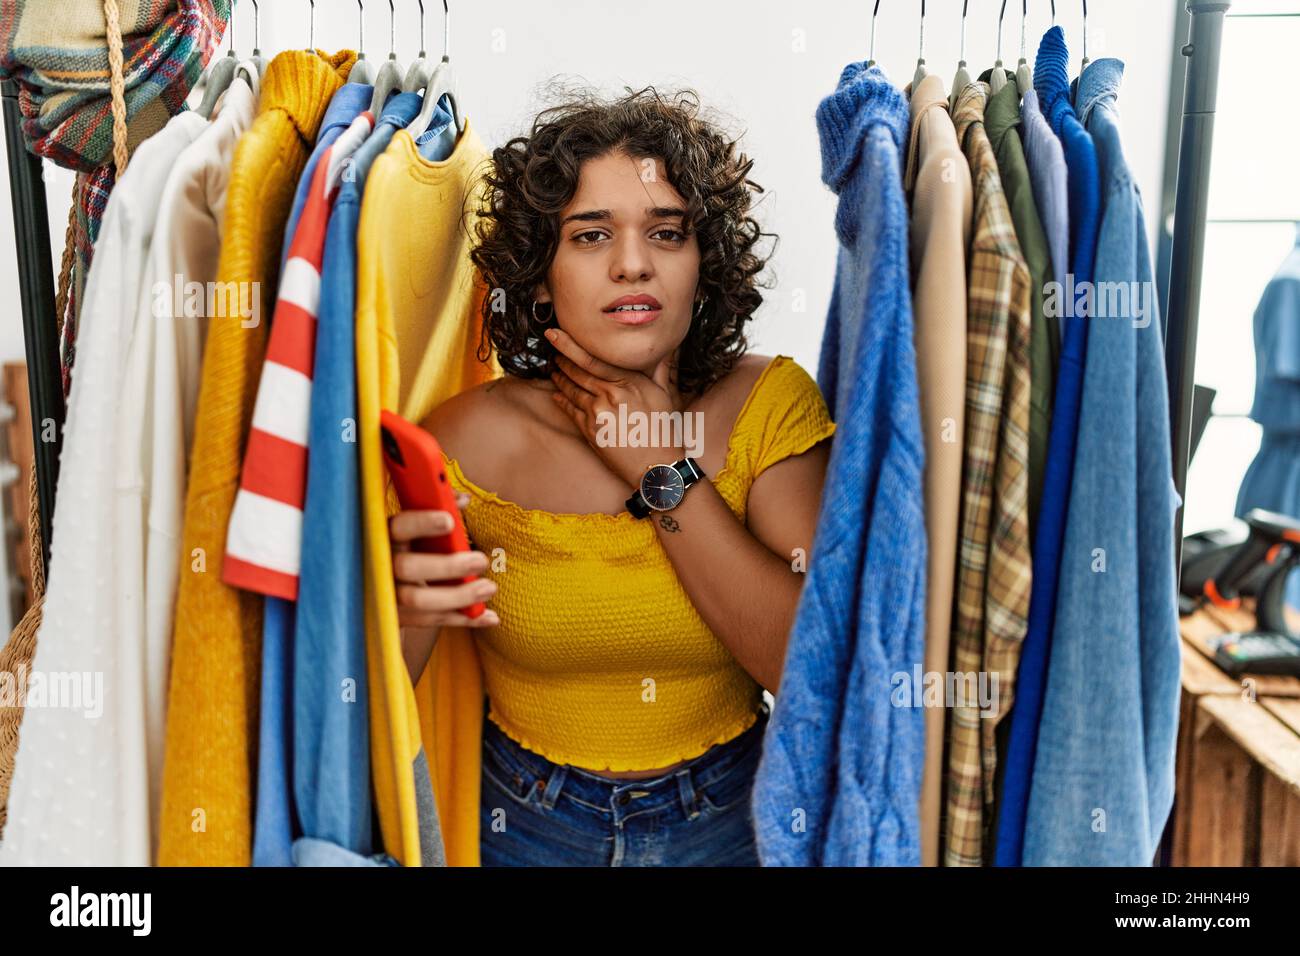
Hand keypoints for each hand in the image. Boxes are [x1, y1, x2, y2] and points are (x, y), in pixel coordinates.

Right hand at [390, 491, 499, 635]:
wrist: (380, 584)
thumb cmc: (408, 546)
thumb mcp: (415, 527)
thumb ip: (438, 508)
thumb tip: (463, 500)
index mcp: (386, 535)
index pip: (399, 526)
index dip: (422, 523)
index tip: (449, 521)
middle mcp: (381, 566)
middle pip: (408, 567)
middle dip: (448, 565)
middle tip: (482, 561)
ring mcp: (387, 595)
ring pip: (418, 600)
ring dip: (459, 597)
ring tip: (489, 588)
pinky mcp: (398, 618)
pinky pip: (431, 621)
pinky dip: (462, 619)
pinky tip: (489, 617)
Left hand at [544, 326, 685, 487]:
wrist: (656, 465)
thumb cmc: (663, 429)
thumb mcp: (664, 394)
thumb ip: (660, 368)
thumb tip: (667, 348)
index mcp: (628, 381)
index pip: (591, 359)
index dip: (568, 345)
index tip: (553, 334)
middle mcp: (609, 394)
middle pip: (577, 372)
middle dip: (562, 360)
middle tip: (552, 351)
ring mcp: (597, 413)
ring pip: (571, 390)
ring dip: (560, 379)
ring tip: (554, 371)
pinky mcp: (590, 431)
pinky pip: (570, 411)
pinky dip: (561, 401)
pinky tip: (556, 395)